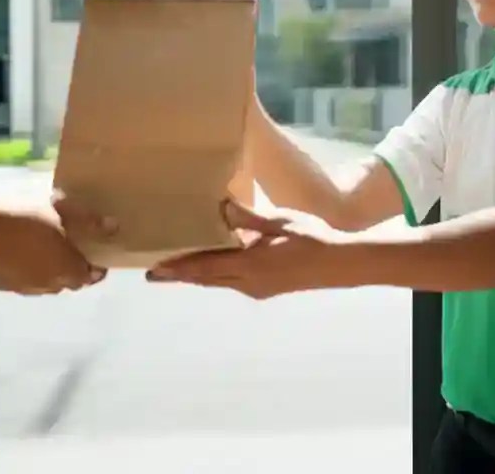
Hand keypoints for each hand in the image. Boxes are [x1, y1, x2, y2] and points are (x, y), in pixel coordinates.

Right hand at [0, 190, 110, 295]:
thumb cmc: (26, 215)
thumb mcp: (62, 211)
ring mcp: (26, 288)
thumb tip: (115, 227)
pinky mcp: (5, 286)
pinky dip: (29, 272)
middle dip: (74, 270)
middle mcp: (49, 285)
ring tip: (47, 250)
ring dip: (52, 273)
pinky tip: (22, 254)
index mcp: (67, 269)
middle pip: (69, 283)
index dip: (95, 269)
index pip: (89, 278)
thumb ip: (91, 222)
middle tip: (71, 250)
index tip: (95, 258)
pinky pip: (24, 282)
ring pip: (47, 285)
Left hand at [147, 200, 349, 299]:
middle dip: (180, 275)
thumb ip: (248, 217)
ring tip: (177, 269)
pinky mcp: (266, 288)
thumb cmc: (312, 238)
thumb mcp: (279, 221)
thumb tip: (220, 207)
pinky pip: (231, 282)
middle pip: (206, 279)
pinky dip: (215, 275)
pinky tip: (213, 266)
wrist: (340, 263)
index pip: (204, 268)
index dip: (178, 269)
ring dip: (197, 276)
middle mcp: (248, 282)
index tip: (154, 271)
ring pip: (218, 282)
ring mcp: (257, 288)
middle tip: (154, 273)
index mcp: (249, 265)